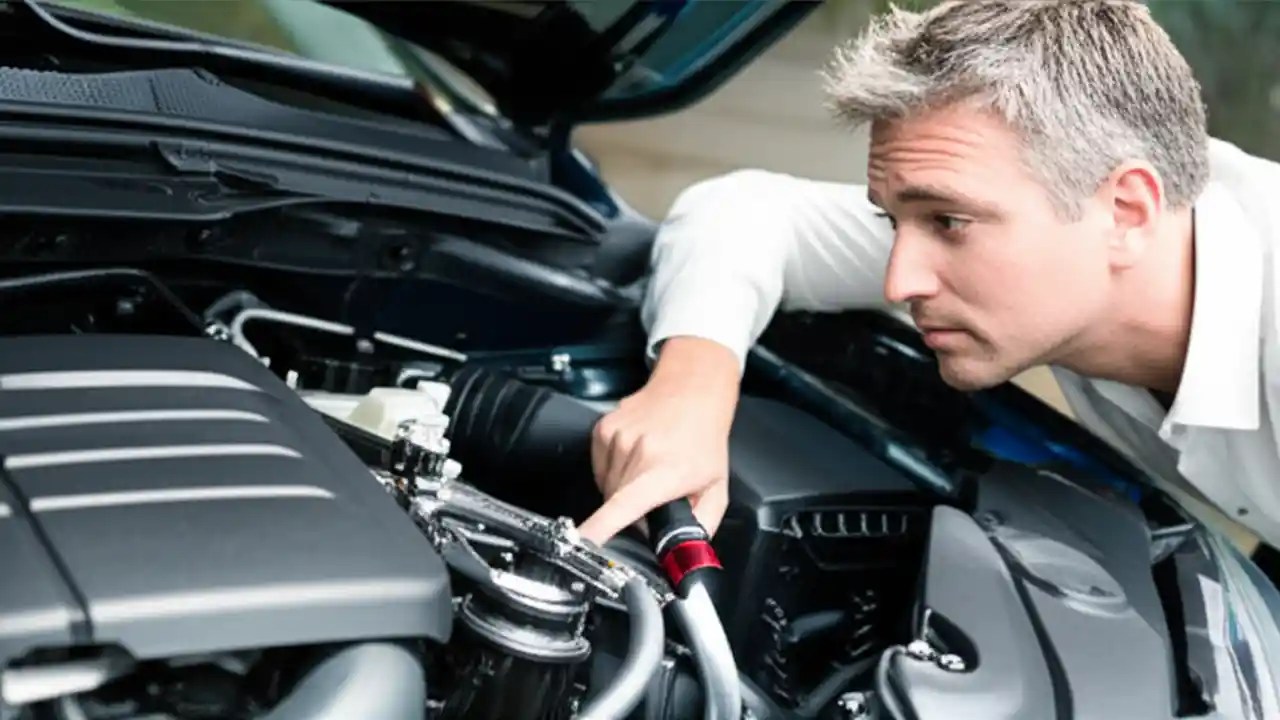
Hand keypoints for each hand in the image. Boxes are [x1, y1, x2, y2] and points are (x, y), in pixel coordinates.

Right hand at [578, 337, 740, 544]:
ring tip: (648, 470)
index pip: (624, 505)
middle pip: (614, 504)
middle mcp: (637, 451)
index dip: (601, 528)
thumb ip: (699, 527)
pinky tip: (635, 458)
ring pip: (605, 486)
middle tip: (655, 495)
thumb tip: (682, 555)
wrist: (692, 392)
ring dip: (622, 489)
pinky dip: (613, 471)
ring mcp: (616, 437)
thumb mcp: (716, 490)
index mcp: (665, 471)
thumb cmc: (704, 440)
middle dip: (631, 511)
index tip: (584, 542)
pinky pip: (599, 468)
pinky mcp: (602, 428)